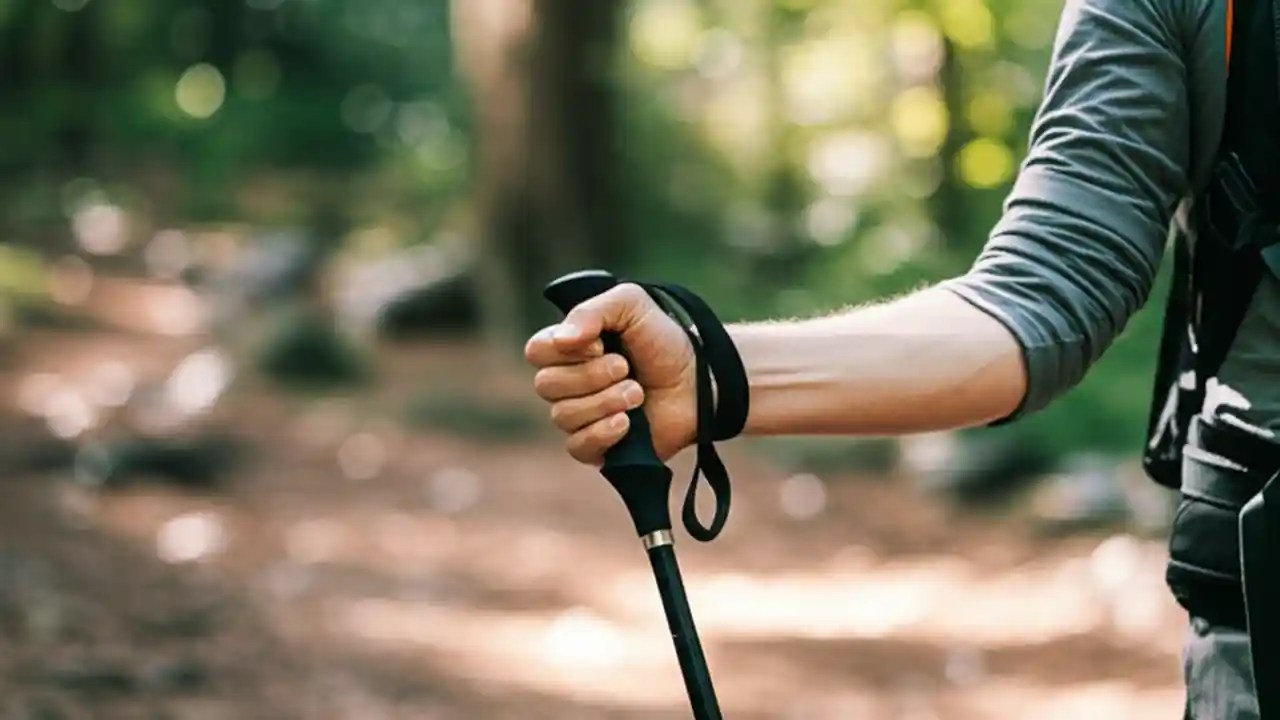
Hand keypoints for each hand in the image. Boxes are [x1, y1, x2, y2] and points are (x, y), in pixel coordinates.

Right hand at [525, 283, 696, 464]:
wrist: (699, 380)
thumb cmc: (663, 341)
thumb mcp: (631, 305)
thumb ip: (592, 312)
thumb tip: (561, 340)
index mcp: (569, 349)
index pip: (536, 351)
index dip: (565, 350)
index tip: (600, 343)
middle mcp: (568, 384)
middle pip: (546, 385)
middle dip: (591, 375)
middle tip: (627, 367)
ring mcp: (581, 418)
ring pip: (563, 416)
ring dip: (605, 401)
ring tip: (638, 393)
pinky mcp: (599, 448)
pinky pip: (578, 447)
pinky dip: (603, 433)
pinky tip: (627, 423)